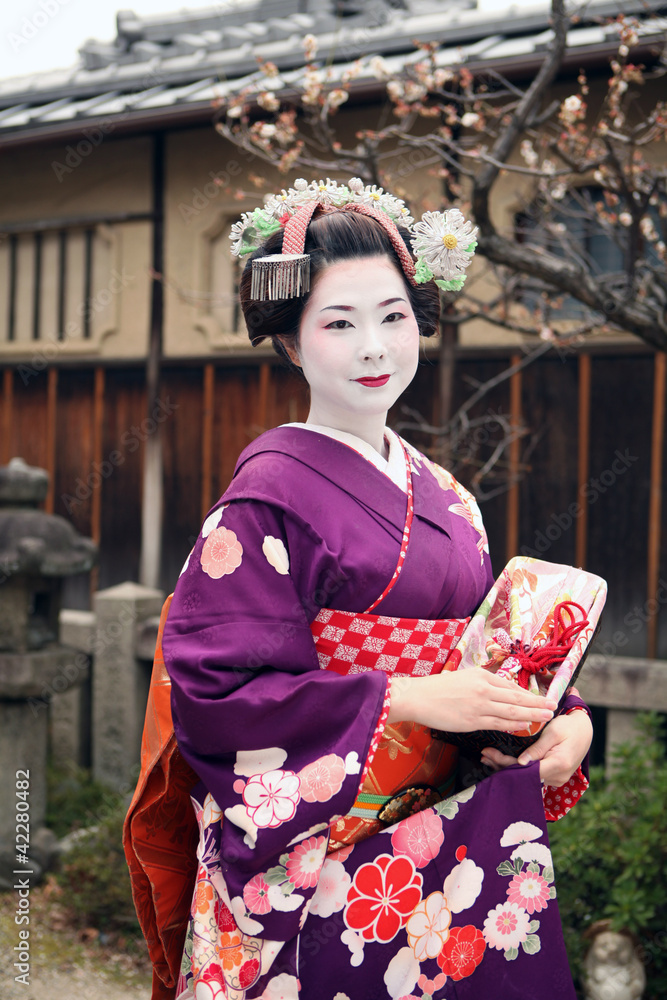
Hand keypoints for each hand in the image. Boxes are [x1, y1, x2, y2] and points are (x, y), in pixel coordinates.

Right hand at [387, 670, 556, 732]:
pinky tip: (524, 725)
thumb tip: (497, 692)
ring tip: (547, 716)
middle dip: (537, 703)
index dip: (527, 693)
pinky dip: (513, 724)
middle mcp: (484, 689)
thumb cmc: (437, 688)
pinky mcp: (472, 721)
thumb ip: (481, 684)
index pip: (510, 686)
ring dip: (532, 714)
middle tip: (553, 706)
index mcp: (481, 676)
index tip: (540, 697)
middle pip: (516, 697)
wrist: (418, 696)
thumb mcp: (463, 678)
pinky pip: (498, 723)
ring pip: (511, 710)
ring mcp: (479, 705)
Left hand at [480, 710, 592, 786]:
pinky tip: (503, 762)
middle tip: (484, 754)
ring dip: (508, 767)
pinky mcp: (554, 776)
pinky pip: (532, 774)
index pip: (526, 770)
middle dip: (502, 765)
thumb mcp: (554, 732)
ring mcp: (556, 778)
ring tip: (488, 758)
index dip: (506, 764)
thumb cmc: (569, 726)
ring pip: (527, 776)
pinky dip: (518, 768)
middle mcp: (558, 776)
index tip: (489, 753)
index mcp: (558, 764)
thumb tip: (521, 763)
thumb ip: (538, 748)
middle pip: (524, 775)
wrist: (585, 730)